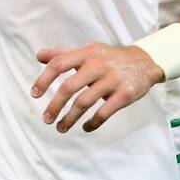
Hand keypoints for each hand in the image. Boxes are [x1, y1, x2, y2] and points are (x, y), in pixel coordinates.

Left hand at [31, 42, 162, 133]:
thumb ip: (63, 54)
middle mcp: (98, 65)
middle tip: (46, 119)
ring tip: (60, 128)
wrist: (145, 61)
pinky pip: (104, 112)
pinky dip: (92, 123)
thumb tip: (38, 56)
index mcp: (86, 53)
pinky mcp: (125, 94)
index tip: (34, 94)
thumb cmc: (110, 58)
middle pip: (69, 87)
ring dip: (70, 118)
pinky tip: (85, 127)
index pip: (59, 64)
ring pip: (84, 102)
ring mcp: (112, 80)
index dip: (44, 79)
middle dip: (55, 105)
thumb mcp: (88, 51)